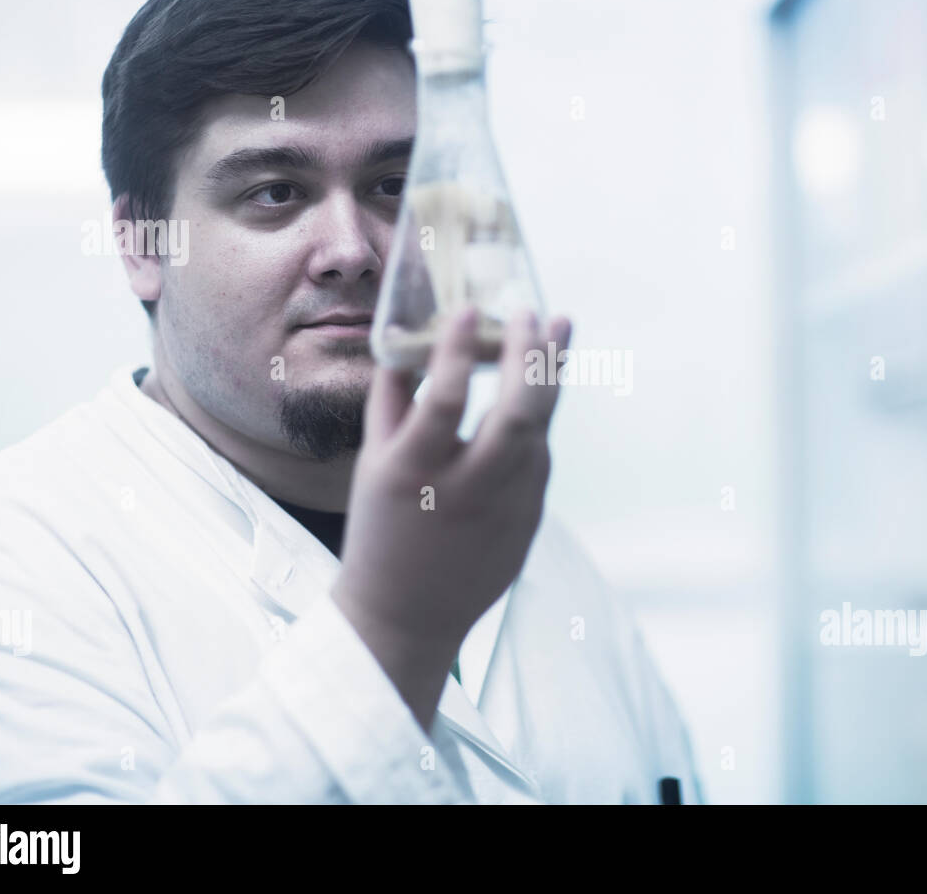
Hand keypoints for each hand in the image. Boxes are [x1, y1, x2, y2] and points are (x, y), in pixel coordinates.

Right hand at [331, 307, 569, 729]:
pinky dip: (538, 418)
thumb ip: (392, 401)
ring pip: (539, 433)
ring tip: (554, 328)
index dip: (457, 354)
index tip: (469, 310)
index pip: (443, 404)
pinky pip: (540, 458)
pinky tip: (535, 388)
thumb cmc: (381, 530)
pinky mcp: (529, 522)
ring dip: (549, 377)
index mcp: (411, 475)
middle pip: (516, 418)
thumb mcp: (372, 465)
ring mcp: (504, 511)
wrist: (406, 615)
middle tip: (532, 312)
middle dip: (530, 358)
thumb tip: (406, 335)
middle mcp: (464, 493)